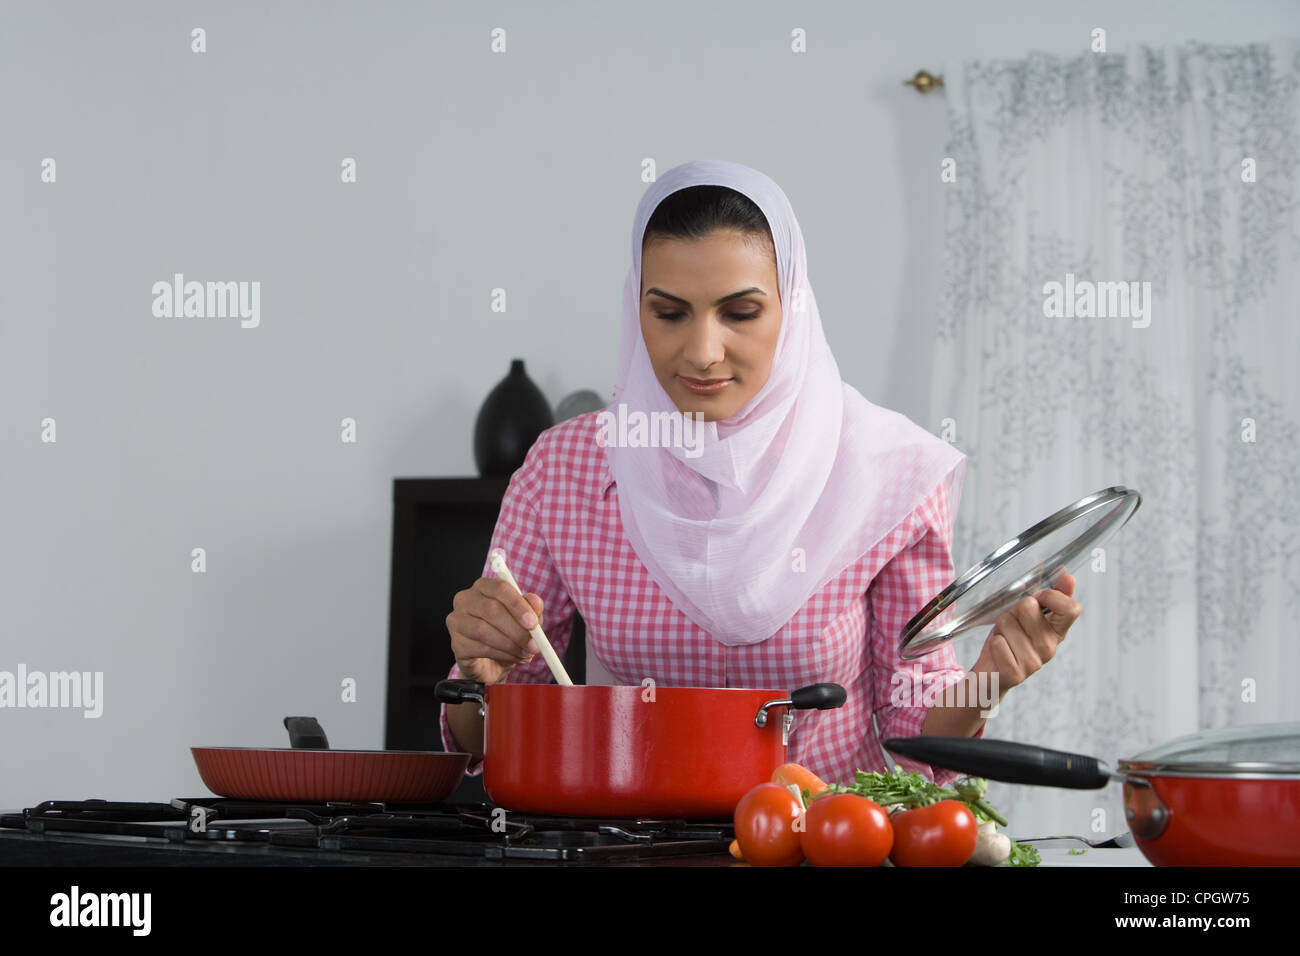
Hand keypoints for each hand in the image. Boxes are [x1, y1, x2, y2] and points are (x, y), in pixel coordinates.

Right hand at [445, 577, 542, 685]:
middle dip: (516, 630)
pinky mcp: (456, 643)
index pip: (500, 588)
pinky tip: (512, 657)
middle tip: (533, 645)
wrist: (491, 662)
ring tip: (525, 653)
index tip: (533, 623)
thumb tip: (535, 601)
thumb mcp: (526, 620)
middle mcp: (465, 599)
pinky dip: (501, 654)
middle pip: (491, 610)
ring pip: (484, 630)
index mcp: (484, 587)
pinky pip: (479, 648)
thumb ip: (532, 609)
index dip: (518, 605)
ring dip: (510, 645)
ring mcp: (457, 621)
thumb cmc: (508, 633)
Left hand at [971, 571, 1080, 698]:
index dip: (1051, 596)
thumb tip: (1067, 575)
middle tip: (1012, 624)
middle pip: (1030, 607)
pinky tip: (999, 650)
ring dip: (1000, 627)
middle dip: (1014, 610)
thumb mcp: (1028, 613)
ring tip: (1004, 638)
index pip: (1071, 608)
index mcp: (1057, 631)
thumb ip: (1048, 594)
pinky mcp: (1015, 674)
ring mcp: (1034, 663)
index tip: (1038, 598)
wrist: (990, 673)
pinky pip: (999, 643)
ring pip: (1008, 623)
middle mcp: (1050, 648)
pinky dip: (993, 642)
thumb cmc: (1010, 639)